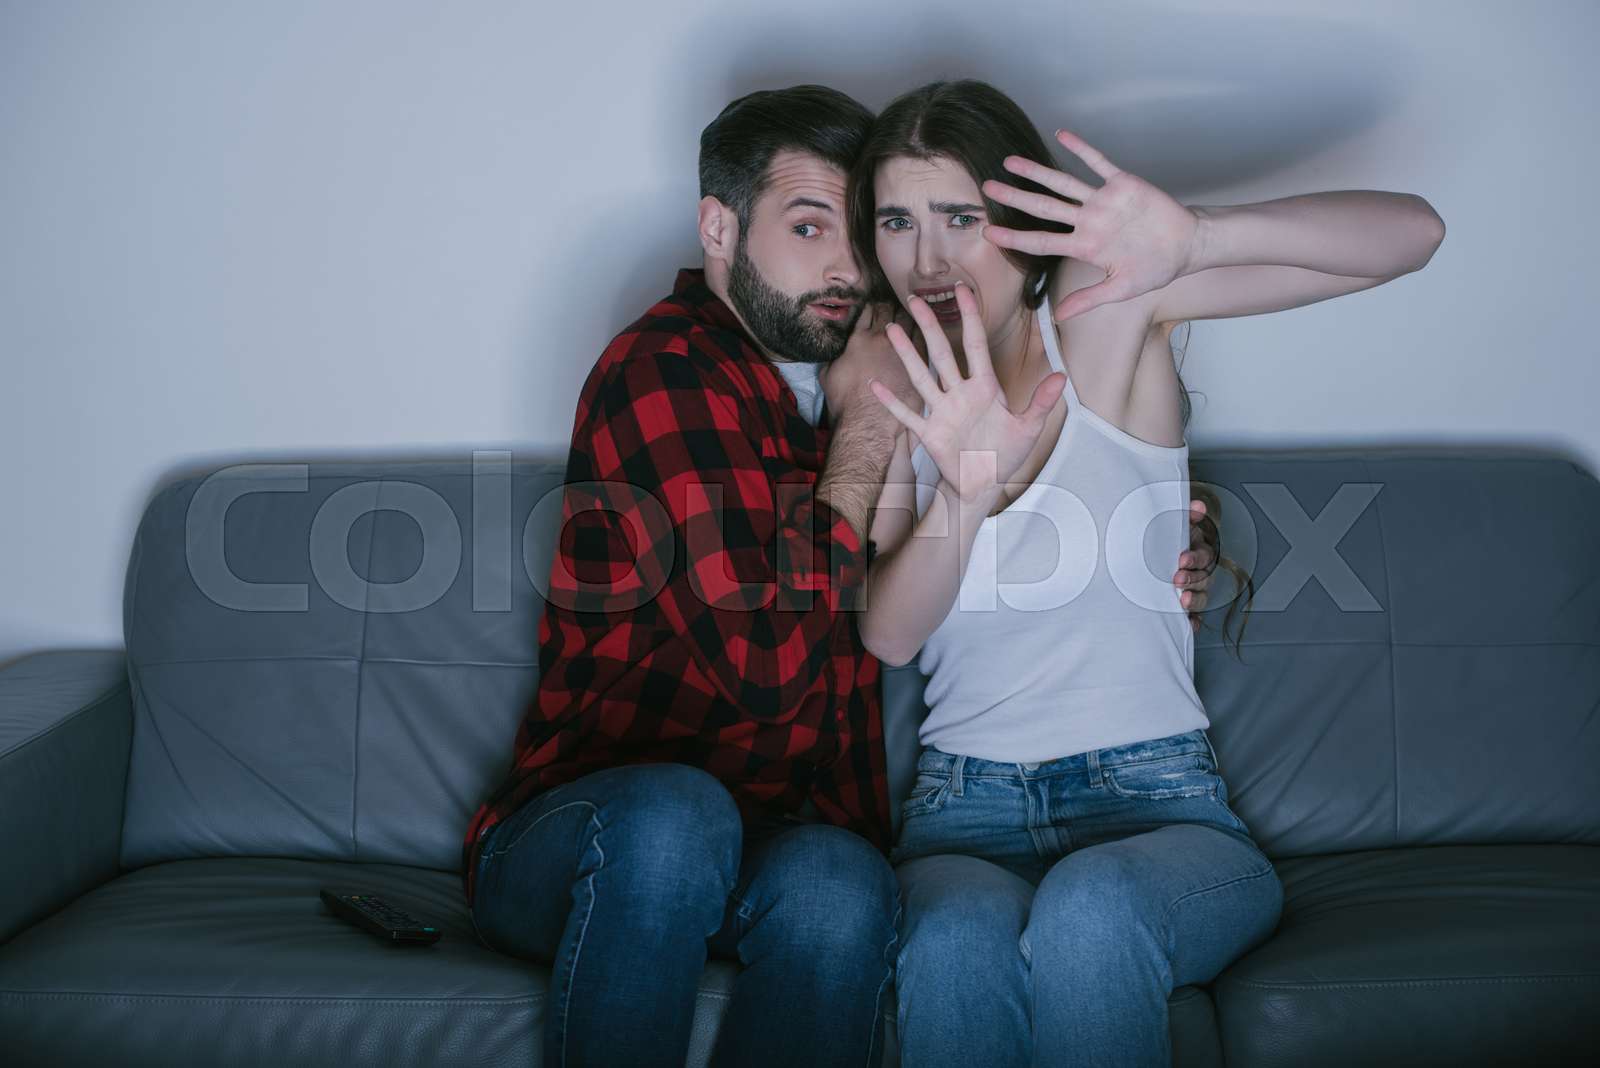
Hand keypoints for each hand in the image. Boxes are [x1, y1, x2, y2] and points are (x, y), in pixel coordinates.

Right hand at [821, 302, 918, 419]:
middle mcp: (882, 339)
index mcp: (859, 338)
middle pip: (889, 311)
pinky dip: (923, 335)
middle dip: (891, 306)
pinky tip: (923, 335)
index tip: (873, 305)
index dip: (871, 305)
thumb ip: (833, 358)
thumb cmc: (845, 402)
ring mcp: (903, 350)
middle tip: (892, 306)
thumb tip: (836, 353)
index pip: (868, 310)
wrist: (868, 422)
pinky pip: (924, 342)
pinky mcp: (920, 365)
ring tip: (912, 314)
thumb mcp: (827, 376)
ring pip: (910, 322)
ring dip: (910, 316)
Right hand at [867, 282, 1065, 503]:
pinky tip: (877, 385)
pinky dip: (893, 401)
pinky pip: (908, 415)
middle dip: (930, 325)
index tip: (962, 290)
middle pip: (942, 353)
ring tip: (893, 329)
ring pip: (921, 376)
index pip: (976, 344)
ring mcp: (942, 412)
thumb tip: (1062, 377)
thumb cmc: (1005, 455)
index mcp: (985, 388)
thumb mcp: (1029, 428)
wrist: (984, 486)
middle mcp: (960, 394)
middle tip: (916, 298)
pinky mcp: (930, 433)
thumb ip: (1042, 402)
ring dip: (907, 353)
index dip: (970, 316)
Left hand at [980, 128, 1201, 321]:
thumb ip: (1089, 299)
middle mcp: (1087, 221)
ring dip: (1037, 172)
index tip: (988, 234)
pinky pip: (1098, 162)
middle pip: (1043, 207)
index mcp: (1084, 246)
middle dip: (1015, 198)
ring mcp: (1102, 201)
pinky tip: (1062, 135)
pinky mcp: (1122, 183)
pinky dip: (1081, 149)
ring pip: (1063, 183)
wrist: (1186, 246)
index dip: (1014, 238)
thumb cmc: (1154, 268)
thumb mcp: (1121, 289)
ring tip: (1010, 162)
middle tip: (986, 189)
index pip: (1041, 241)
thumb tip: (1058, 316)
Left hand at [1174, 498, 1219, 632]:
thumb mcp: (1173, 527)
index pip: (1204, 555)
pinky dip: (1193, 622)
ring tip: (1183, 601)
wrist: (1149, 556)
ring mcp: (1195, 591)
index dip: (1195, 558)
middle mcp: (1201, 573)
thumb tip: (1198, 506)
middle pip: (1204, 578)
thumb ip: (1185, 516)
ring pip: (1201, 597)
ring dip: (1194, 600)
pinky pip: (1195, 618)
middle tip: (1177, 579)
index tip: (1181, 559)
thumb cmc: (1164, 542)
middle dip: (1192, 579)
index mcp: (1199, 552)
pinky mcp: (1188, 608)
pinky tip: (1189, 623)